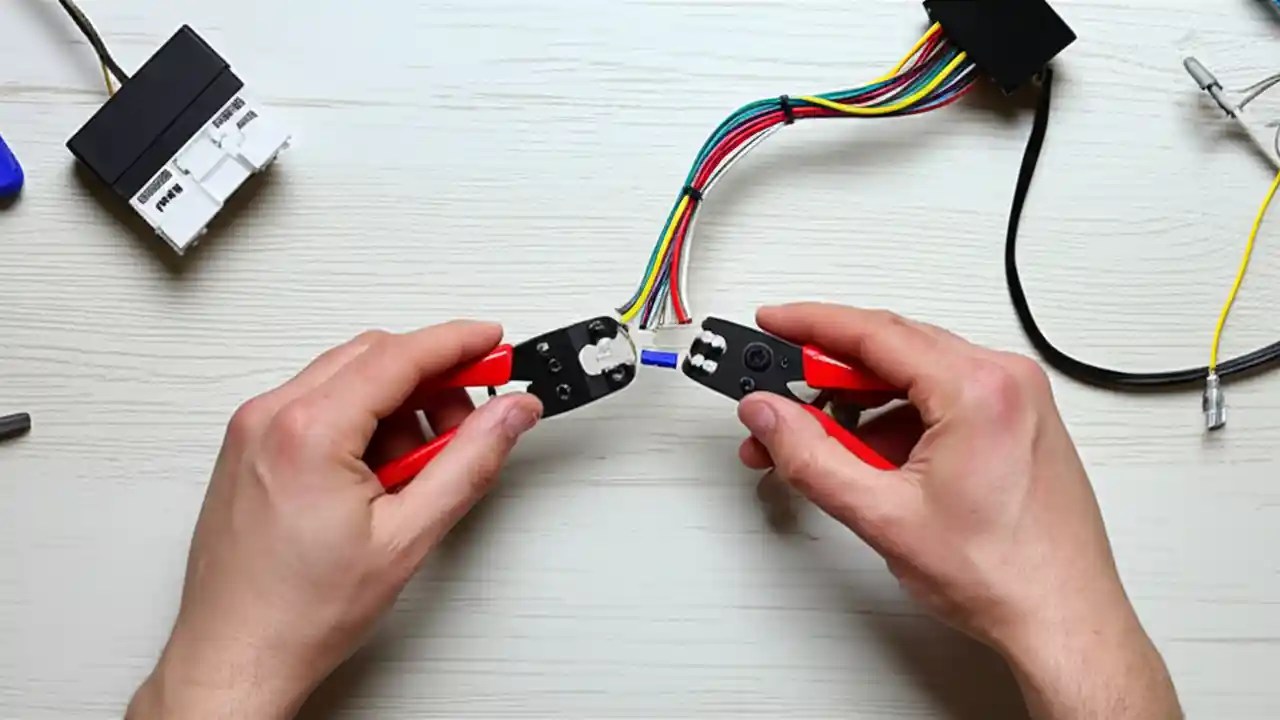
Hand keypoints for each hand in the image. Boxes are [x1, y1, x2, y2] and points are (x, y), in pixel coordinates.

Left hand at [127, 322, 541, 719]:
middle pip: (371, 357)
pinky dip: (361, 421)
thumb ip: (470, 463)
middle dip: (431, 377)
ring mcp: (252, 430)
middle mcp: (269, 417)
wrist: (236, 655)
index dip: (457, 342)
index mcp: (306, 431)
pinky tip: (385, 472)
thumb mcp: (407, 536)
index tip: (493, 341)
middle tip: (475, 412)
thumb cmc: (300, 611)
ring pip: (345, 379)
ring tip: (423, 466)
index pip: (398, 356)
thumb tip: (509, 414)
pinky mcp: (248, 447)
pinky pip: (316, 405)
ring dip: (396, 403)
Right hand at [736, 303, 1179, 719]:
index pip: (874, 333)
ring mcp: (1017, 400)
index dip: (810, 324)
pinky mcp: (1017, 423)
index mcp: (979, 390)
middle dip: (826, 374)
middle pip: (892, 348)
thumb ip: (811, 456)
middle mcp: (1006, 381)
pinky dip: (896, 422)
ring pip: (914, 376)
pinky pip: (940, 400)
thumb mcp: (883, 514)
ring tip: (816, 445)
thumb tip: (770, 416)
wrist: (1063, 620)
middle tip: (778, 394)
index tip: (772, 323)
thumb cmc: (1005, 575)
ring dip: (860, 405)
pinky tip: (866, 461)